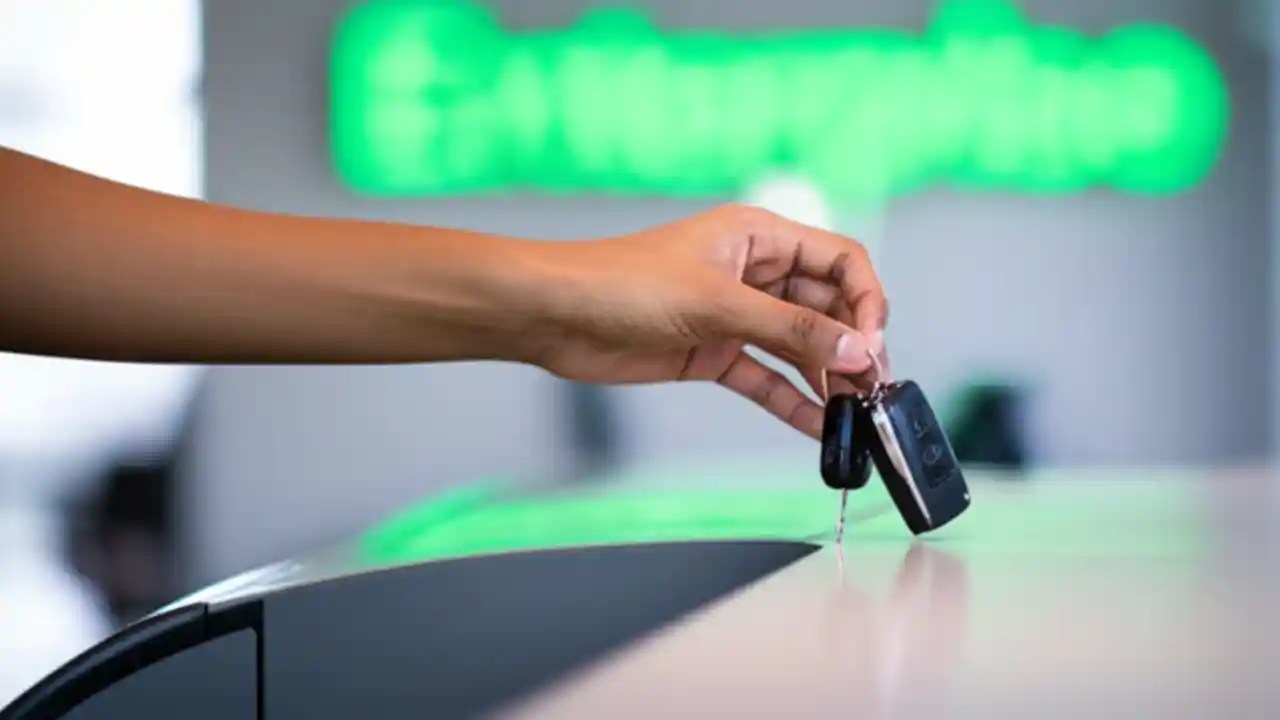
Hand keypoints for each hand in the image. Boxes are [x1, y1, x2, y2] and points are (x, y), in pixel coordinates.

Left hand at [525, 204, 889, 438]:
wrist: (554, 315)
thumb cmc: (621, 283)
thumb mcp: (716, 302)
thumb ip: (790, 328)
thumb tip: (856, 351)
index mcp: (758, 236)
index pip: (838, 261)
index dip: (865, 300)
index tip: (873, 345)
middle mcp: (753, 272)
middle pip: (824, 307)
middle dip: (852, 346)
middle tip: (873, 389)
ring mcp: (734, 315)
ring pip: (798, 346)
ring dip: (827, 378)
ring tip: (854, 415)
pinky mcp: (713, 352)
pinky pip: (765, 377)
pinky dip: (790, 401)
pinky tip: (816, 427)